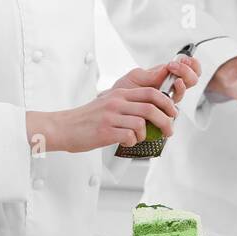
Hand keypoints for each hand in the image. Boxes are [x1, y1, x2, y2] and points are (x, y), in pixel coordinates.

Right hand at [25, 60, 193, 152]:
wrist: (64, 127)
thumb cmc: (88, 119)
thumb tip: (153, 113)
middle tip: (169, 131)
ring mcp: (110, 116)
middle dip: (166, 120)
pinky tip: (126, 143)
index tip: (173, 113)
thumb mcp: (109, 103)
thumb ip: (128, 104)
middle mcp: (116, 102)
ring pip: (141, 123)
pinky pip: (129, 136)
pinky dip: (133, 142)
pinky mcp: (105, 131)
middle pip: (151, 107)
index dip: (167, 102)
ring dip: (147, 134)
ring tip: (141, 139)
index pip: (151, 92)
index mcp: (120, 93)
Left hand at [111, 54, 199, 104]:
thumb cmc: (124, 91)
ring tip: (175, 80)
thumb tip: (167, 68)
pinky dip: (172, 101)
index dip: (191, 63)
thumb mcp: (135, 77)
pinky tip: (168, 96)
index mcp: (165, 76)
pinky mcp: (163, 114)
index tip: (182, 59)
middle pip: (191, 80)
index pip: (188, 68)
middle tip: (177, 67)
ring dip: (182, 83)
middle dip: (188, 71)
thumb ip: (151, 74)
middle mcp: (169, 88)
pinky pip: (174, 108)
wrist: (113, 107)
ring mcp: (167, 101)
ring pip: (184, 92)